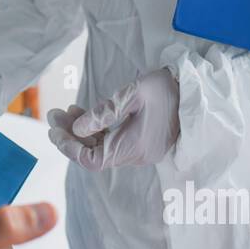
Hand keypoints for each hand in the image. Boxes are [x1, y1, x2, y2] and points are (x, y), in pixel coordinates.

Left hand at [47, 69, 179, 170]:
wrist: (196, 90)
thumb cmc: (167, 88)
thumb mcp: (134, 93)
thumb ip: (104, 112)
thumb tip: (76, 129)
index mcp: (134, 147)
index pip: (92, 160)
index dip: (70, 147)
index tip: (54, 130)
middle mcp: (136, 155)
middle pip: (94, 154)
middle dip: (70, 136)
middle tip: (53, 115)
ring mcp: (139, 150)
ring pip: (101, 147)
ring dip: (81, 132)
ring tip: (65, 111)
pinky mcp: (141, 142)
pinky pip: (111, 141)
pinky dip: (95, 130)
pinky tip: (82, 114)